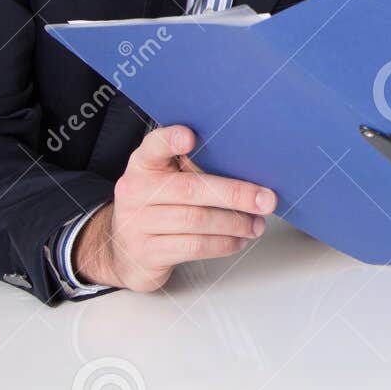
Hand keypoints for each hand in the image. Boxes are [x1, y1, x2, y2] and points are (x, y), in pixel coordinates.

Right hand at [73, 125, 276, 292]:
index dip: (171, 139)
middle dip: (235, 194)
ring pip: (196, 220)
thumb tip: (250, 170)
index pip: (154, 146)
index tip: (191, 137)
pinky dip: (223, 244)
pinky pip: (193, 246)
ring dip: (235, 223)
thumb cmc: (158, 206)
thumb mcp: (168, 180)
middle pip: (190, 188)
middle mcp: (135, 190)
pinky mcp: (146, 253)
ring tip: (256, 225)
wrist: (124, 251)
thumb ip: (195, 169)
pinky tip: (238, 240)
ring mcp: (136, 223)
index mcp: (143, 164)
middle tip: (266, 200)